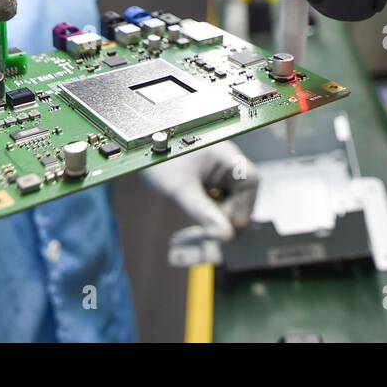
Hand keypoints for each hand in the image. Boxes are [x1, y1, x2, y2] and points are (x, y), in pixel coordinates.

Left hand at [142, 141, 258, 240]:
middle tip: (210, 230)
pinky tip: (198, 215)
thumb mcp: (180, 188)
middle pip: (243, 193)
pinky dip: (212, 210)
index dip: (244, 205)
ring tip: (200, 222)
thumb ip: (204, 212)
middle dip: (229, 214)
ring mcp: (218, 170)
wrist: (136, 150)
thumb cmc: (156, 160)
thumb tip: (226, 236)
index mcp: (224, 154)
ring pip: (231, 198)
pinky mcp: (209, 179)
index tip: (228, 226)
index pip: (251, 180)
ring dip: (219, 214)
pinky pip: (219, 198)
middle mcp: (225, 161)